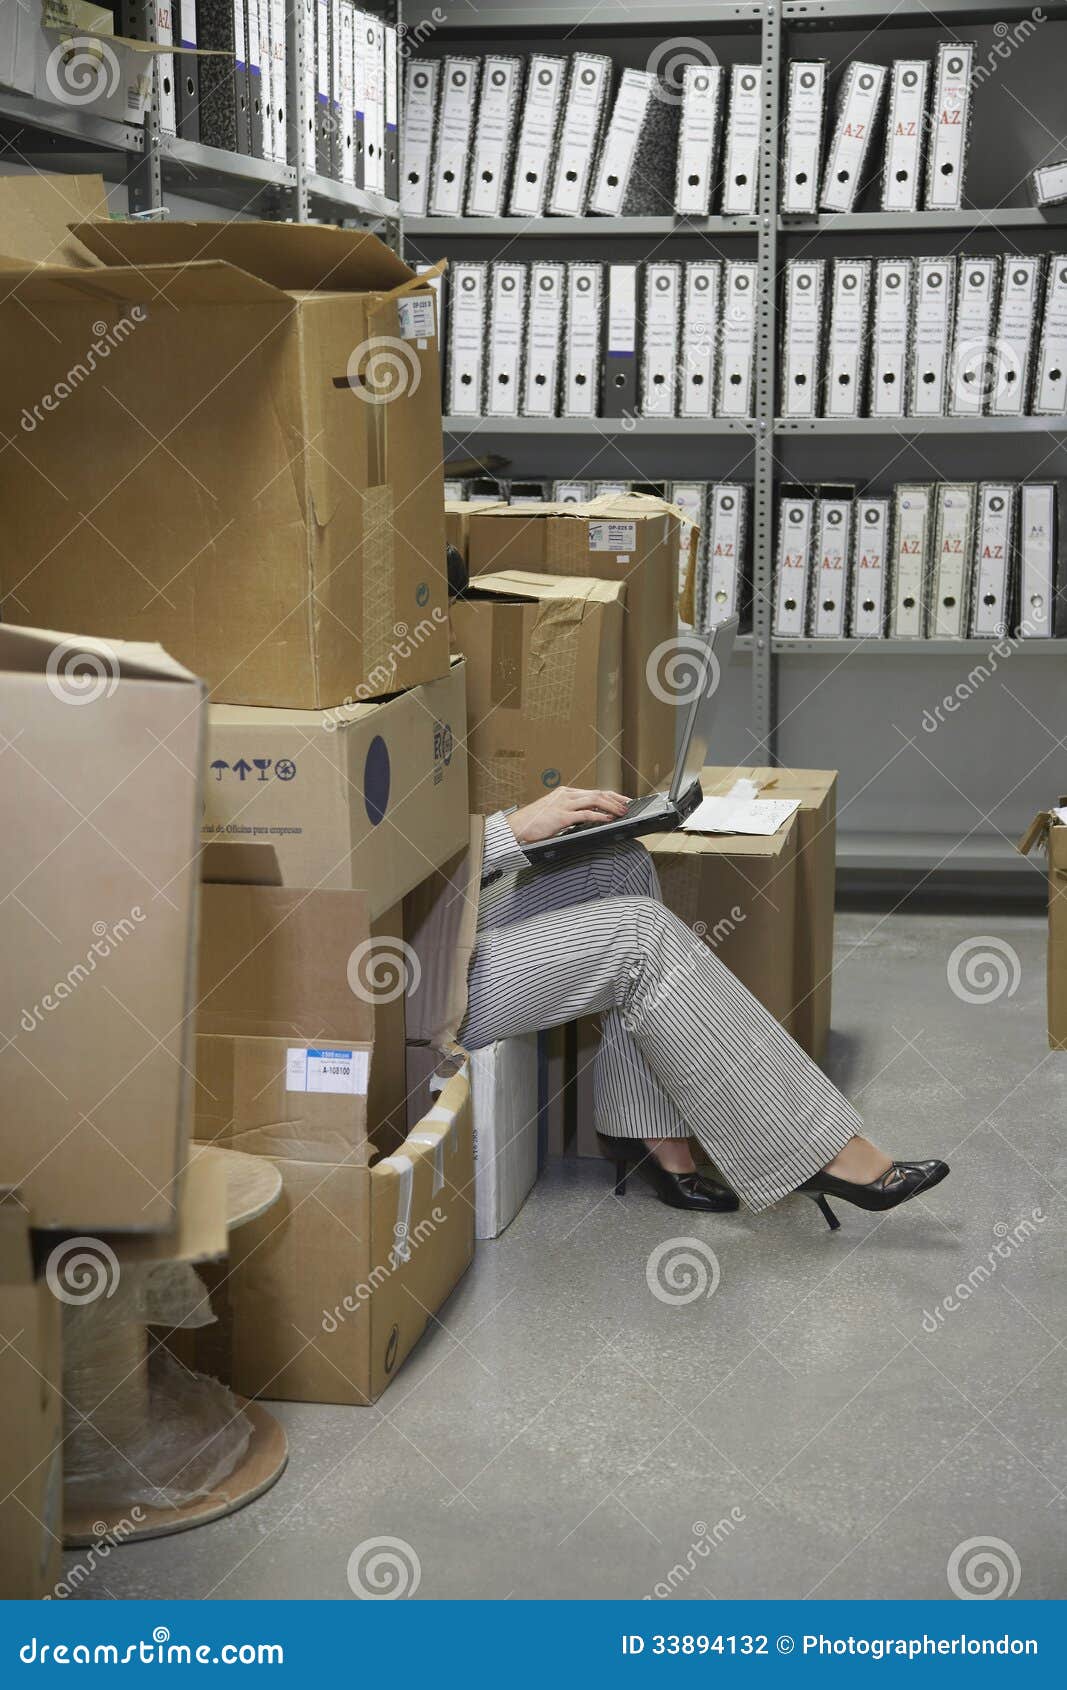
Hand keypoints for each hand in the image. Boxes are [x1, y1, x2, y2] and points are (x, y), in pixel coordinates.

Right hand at [508, 787, 630, 844]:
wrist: (516, 827)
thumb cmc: (533, 823)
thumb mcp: (554, 813)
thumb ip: (570, 813)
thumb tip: (589, 818)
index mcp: (565, 793)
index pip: (593, 791)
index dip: (611, 795)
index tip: (623, 800)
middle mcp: (566, 795)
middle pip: (597, 793)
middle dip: (616, 798)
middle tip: (629, 804)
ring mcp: (563, 804)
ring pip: (594, 800)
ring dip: (611, 806)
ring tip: (623, 812)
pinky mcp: (561, 816)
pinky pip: (585, 814)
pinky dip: (599, 815)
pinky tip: (607, 818)